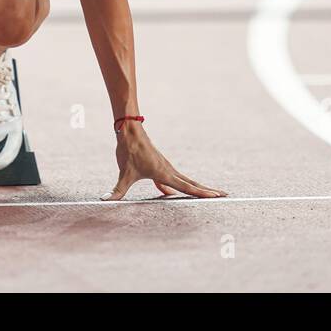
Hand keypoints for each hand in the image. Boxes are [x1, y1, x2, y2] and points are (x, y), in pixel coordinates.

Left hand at [102, 122, 226, 199]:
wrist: (129, 130)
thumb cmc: (129, 150)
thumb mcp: (123, 173)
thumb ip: (117, 190)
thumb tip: (105, 200)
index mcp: (164, 173)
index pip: (187, 187)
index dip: (201, 193)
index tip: (216, 195)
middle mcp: (168, 170)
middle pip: (192, 183)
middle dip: (208, 191)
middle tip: (225, 195)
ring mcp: (165, 167)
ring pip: (185, 180)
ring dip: (197, 187)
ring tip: (209, 193)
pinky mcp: (159, 165)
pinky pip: (173, 178)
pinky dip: (179, 186)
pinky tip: (169, 193)